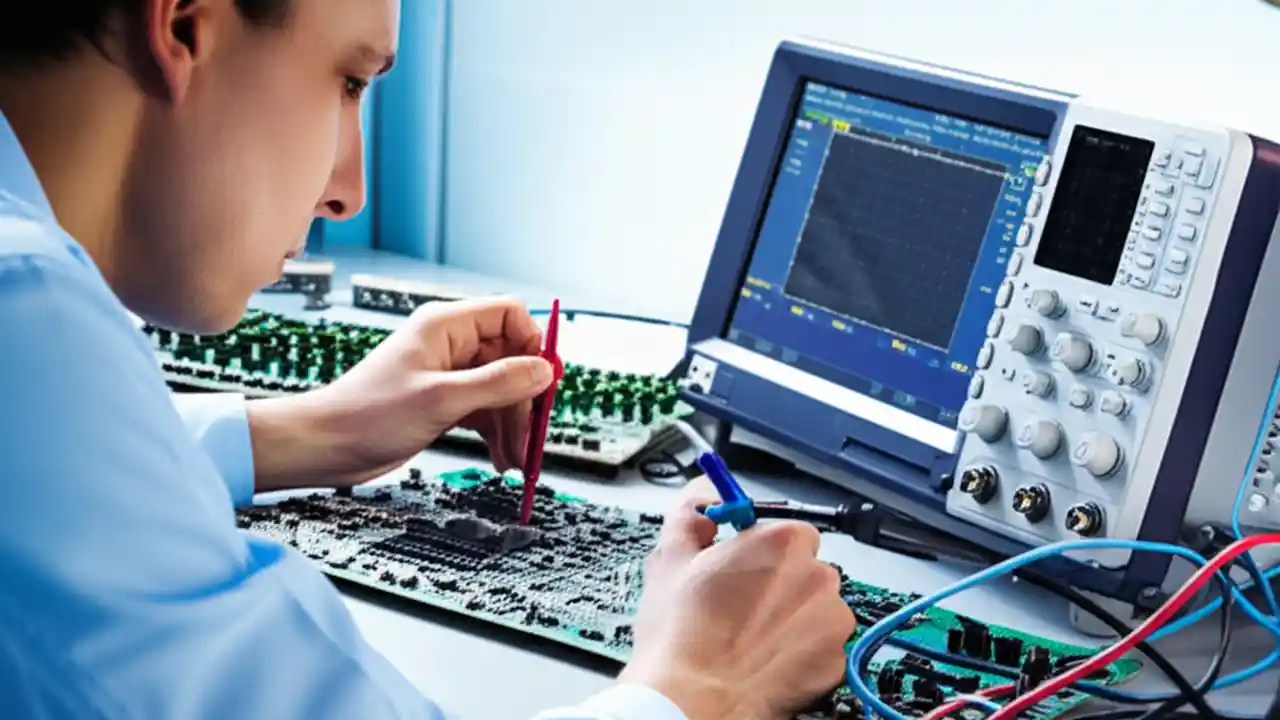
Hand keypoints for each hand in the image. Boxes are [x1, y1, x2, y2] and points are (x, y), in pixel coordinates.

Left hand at [247, 297, 553, 490]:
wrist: (326, 446)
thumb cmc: (367, 414)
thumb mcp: (441, 399)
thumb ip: (497, 383)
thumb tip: (544, 371)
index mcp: (446, 326)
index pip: (509, 315)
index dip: (533, 344)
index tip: (543, 381)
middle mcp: (451, 345)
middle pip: (512, 359)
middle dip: (525, 398)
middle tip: (532, 434)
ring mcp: (449, 374)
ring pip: (502, 390)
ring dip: (514, 424)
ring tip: (516, 458)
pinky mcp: (445, 402)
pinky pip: (486, 411)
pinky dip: (497, 434)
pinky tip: (501, 459)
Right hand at [619, 480, 855, 719]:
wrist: (693, 701)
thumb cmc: (682, 636)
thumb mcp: (669, 557)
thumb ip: (691, 512)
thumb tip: (704, 496)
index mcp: (782, 541)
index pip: (783, 529)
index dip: (757, 549)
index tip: (740, 564)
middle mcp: (818, 575)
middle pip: (803, 567)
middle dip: (777, 582)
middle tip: (739, 605)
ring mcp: (833, 621)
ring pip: (815, 606)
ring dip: (792, 616)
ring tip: (750, 637)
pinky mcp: (836, 661)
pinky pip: (822, 645)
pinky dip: (801, 650)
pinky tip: (766, 658)